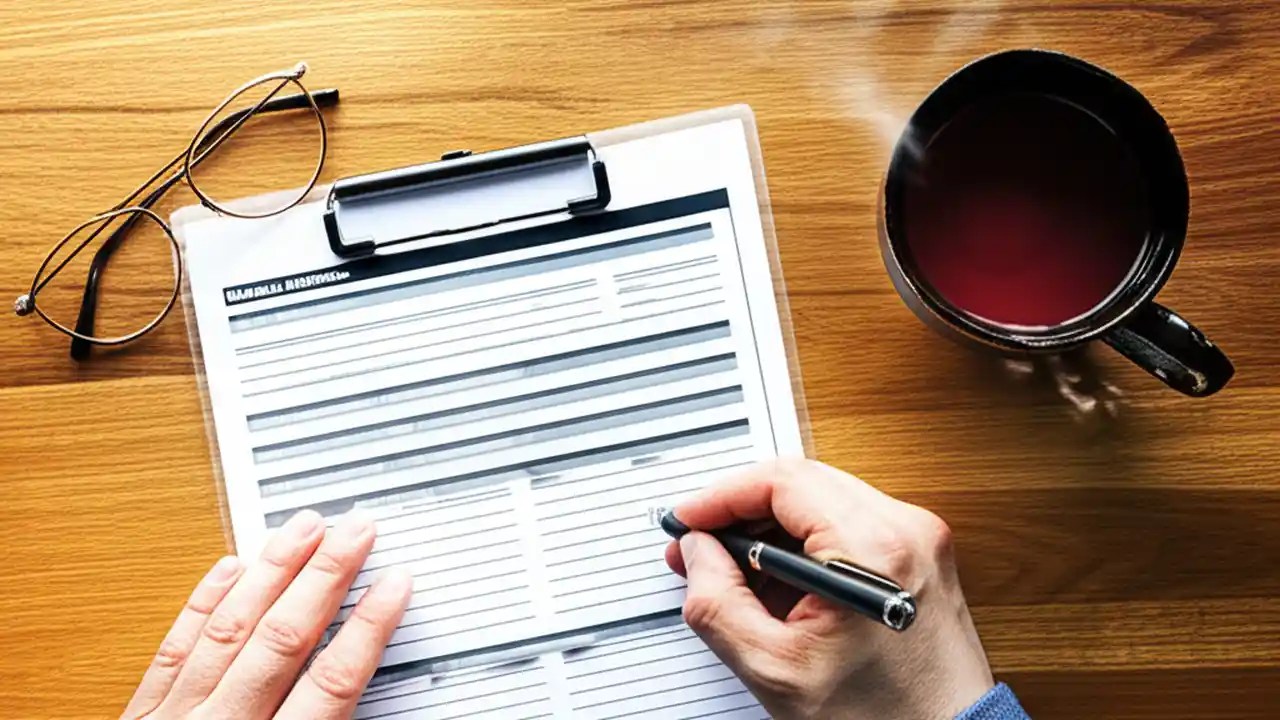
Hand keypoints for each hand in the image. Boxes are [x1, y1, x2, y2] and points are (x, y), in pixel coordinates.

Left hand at [122, 510, 411, 719]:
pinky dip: (204, 601)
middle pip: (283, 639)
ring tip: (303, 529)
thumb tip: (385, 716)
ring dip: (271, 571)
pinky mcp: (139, 715)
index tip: (396, 586)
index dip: (370, 627)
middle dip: (326, 576)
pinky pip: (175, 646)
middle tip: (356, 531)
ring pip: (229, 628)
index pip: (333, 683)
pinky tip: (229, 567)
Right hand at [665, 459, 993, 719]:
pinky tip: (774, 584)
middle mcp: (907, 530)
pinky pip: (848, 526)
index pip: (782, 481)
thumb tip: (697, 553)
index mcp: (875, 549)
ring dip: (769, 529)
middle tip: (699, 546)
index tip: (689, 520)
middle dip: (741, 511)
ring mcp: (920, 540)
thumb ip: (717, 603)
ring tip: (731, 573)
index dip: (722, 496)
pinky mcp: (921, 556)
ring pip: (823, 501)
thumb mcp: (773, 668)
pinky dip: (803, 545)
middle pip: (802, 484)